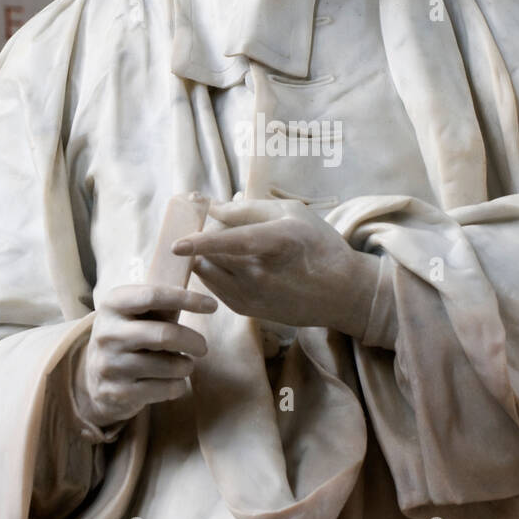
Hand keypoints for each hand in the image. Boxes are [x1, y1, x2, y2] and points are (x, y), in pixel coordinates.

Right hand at [73, 284, 216, 428]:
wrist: (94, 379)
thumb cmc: (128, 338)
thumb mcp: (133, 314)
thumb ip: (160, 304)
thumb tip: (203, 297)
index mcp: (112, 305)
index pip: (153, 296)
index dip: (187, 299)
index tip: (212, 305)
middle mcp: (107, 333)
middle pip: (165, 335)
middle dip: (193, 341)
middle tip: (203, 347)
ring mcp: (110, 365)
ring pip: (168, 366)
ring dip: (186, 366)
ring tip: (184, 365)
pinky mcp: (118, 393)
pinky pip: (164, 389)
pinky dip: (178, 385)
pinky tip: (173, 382)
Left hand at [172, 199, 379, 337]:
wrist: (343, 293)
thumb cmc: (320, 245)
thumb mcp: (291, 213)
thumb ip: (249, 209)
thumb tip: (213, 207)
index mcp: (275, 243)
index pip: (228, 243)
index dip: (199, 242)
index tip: (175, 243)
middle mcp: (260, 274)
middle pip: (210, 256)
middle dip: (203, 239)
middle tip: (212, 225)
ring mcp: (253, 296)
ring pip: (208, 273)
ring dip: (205, 257)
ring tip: (226, 246)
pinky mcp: (248, 310)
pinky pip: (215, 288)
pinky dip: (213, 272)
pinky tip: (231, 263)